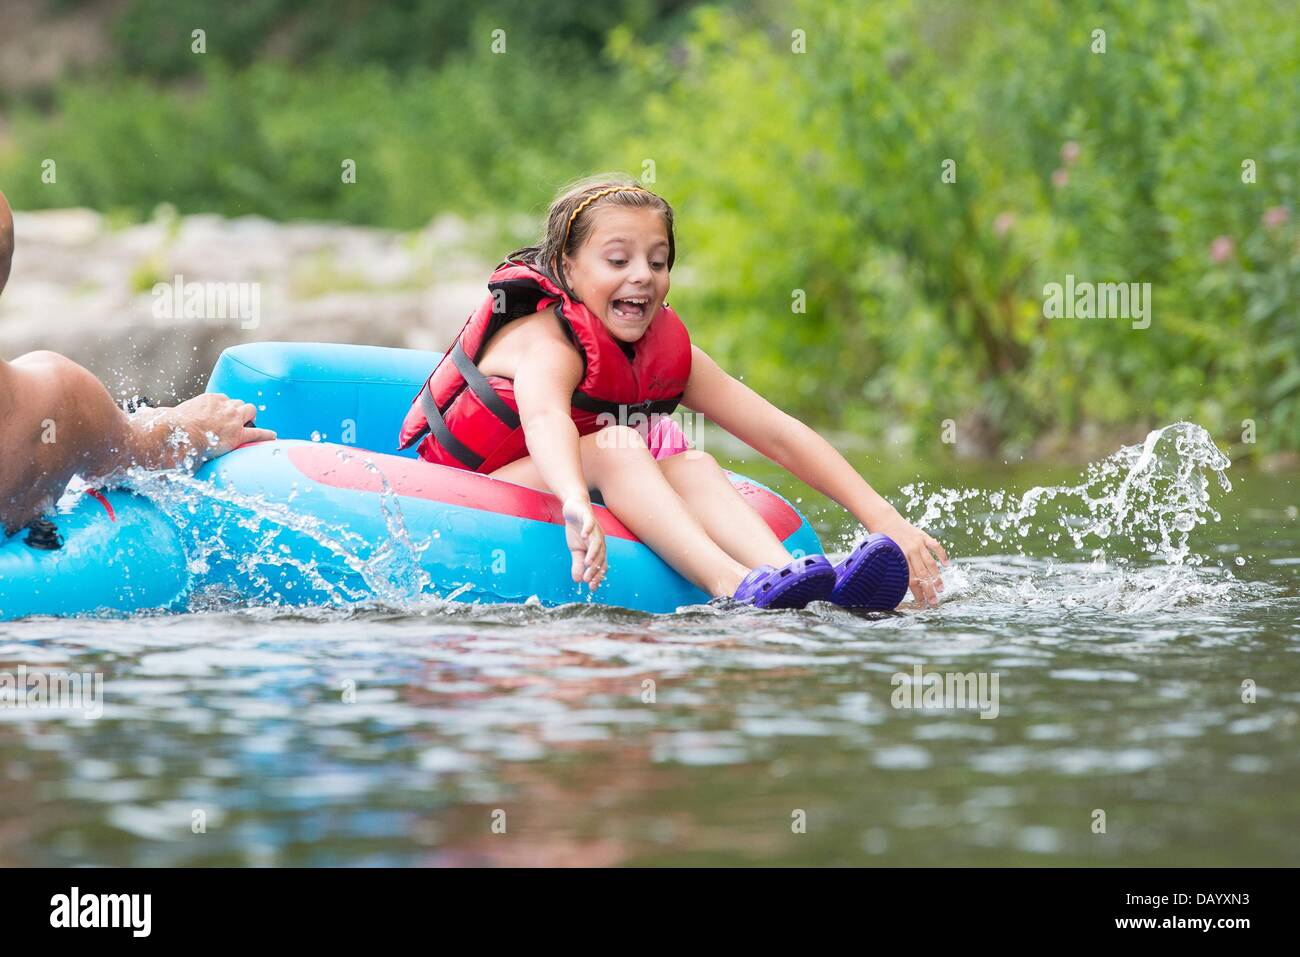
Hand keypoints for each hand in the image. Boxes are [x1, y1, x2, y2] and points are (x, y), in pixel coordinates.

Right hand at [144, 393, 276, 467]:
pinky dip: (266, 435)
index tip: (222, 416)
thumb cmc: (165, 428)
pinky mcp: (238, 435)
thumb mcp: (160, 415)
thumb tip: (142, 412)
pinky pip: (258, 433)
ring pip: (250, 411)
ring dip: (251, 419)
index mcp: (208, 399)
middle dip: (239, 412)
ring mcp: (232, 419)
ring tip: (253, 427)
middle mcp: (223, 405)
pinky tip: (273, 437)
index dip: (224, 409)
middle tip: (239, 422)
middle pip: (239, 404)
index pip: (223, 400)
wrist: (174, 437)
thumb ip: (156, 413)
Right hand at [562, 494, 605, 590]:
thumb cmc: (577, 529)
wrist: (574, 508)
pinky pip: (590, 524)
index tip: (591, 588)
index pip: (601, 564)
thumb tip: (577, 580)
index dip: (598, 576)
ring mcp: (594, 528)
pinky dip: (588, 530)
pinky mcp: (588, 517)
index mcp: (598, 548)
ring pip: (597, 542)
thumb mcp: (575, 549)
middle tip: (587, 579)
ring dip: (593, 553)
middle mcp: (599, 539)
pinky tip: (584, 536)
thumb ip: (578, 564)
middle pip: (601, 556)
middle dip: (594, 568)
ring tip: (587, 563)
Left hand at [873, 510, 948, 606]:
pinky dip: (942, 555)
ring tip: (941, 589)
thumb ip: (892, 568)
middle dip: (929, 590)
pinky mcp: (922, 535)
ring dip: (936, 577)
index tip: (921, 603)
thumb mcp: (883, 555)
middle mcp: (910, 551)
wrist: (883, 519)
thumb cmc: (881, 540)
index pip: (911, 580)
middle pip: (922, 574)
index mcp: (899, 558)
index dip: (917, 593)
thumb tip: (896, 586)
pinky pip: (935, 546)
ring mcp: (918, 543)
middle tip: (934, 602)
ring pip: (930, 563)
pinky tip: (946, 565)